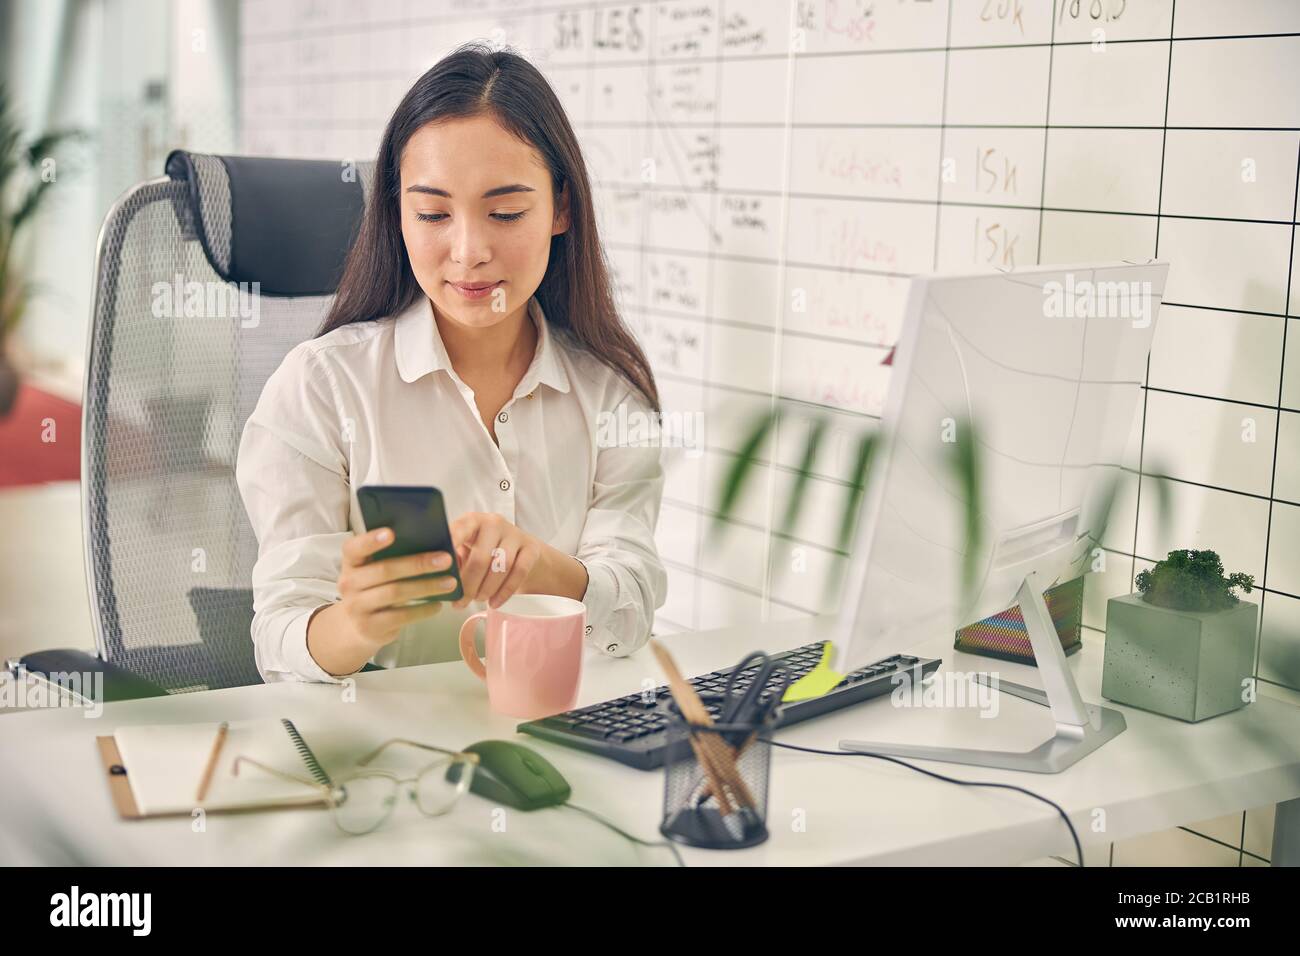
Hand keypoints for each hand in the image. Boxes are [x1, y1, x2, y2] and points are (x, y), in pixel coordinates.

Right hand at [335, 527, 458, 647]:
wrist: (358, 626)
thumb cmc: (374, 588)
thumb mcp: (373, 571)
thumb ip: (391, 556)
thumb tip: (431, 543)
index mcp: (352, 562)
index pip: (354, 548)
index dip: (371, 540)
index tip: (391, 533)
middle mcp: (349, 583)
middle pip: (385, 570)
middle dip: (418, 564)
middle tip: (446, 559)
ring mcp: (358, 606)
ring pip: (396, 593)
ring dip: (427, 586)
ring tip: (450, 582)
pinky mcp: (371, 627)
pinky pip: (401, 616)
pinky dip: (423, 610)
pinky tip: (438, 604)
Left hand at [449, 512, 541, 609]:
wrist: (523, 553)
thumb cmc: (486, 552)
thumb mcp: (467, 550)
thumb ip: (453, 560)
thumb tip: (438, 579)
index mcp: (472, 521)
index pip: (459, 529)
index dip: (451, 545)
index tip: (441, 563)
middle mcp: (493, 523)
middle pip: (480, 558)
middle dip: (469, 585)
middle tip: (462, 601)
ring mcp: (514, 534)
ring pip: (500, 567)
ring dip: (487, 589)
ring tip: (478, 600)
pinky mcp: (531, 548)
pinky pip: (518, 572)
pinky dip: (505, 592)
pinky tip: (494, 602)